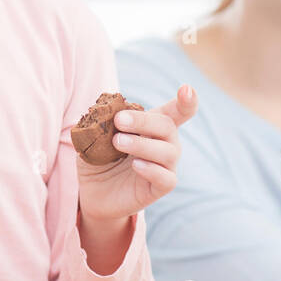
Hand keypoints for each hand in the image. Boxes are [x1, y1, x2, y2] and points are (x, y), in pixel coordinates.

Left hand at [75, 85, 196, 223]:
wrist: (93, 192)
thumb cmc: (98, 158)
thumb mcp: (95, 136)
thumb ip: (102, 121)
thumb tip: (104, 109)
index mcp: (153, 126)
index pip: (178, 111)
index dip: (187, 100)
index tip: (186, 89)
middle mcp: (165, 143)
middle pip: (167, 126)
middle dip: (143, 120)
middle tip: (118, 120)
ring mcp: (165, 166)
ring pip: (169, 152)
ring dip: (143, 144)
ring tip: (118, 142)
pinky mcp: (159, 188)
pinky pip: (167, 178)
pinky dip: (152, 170)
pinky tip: (136, 165)